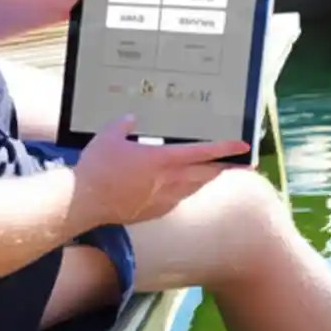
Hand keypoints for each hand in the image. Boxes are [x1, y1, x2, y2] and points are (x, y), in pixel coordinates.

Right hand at [74, 114, 250, 224]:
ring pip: (196, 187)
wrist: (86, 202)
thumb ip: (124, 125)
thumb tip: (131, 119)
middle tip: (244, 164)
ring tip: (217, 171)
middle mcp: (170, 179)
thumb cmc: (97, 168)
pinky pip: (179, 198)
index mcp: (164, 159)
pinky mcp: (157, 211)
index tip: (244, 146)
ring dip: (208, 178)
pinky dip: (186, 190)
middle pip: (209, 173)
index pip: (204, 152)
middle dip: (228, 167)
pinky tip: (183, 187)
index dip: (227, 148)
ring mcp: (165, 198)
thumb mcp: (109, 136)